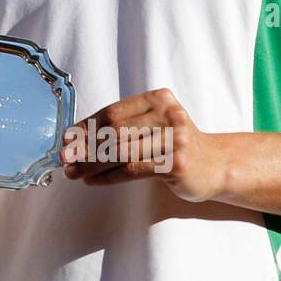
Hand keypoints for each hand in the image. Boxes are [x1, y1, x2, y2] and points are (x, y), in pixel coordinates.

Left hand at [60, 88, 225, 203]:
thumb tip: (76, 137)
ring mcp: (175, 139)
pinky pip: (133, 170)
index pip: (113, 111)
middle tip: (65, 158)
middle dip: (85, 146)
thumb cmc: (175, 144)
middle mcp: (168, 115)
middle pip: (115, 131)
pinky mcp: (177, 164)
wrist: (216, 165)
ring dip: (92, 164)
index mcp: (158, 98)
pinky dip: (108, 176)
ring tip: (74, 172)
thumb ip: (122, 126)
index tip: (66, 138)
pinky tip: (93, 181)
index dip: (86, 126)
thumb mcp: (153, 125)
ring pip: (121, 152)